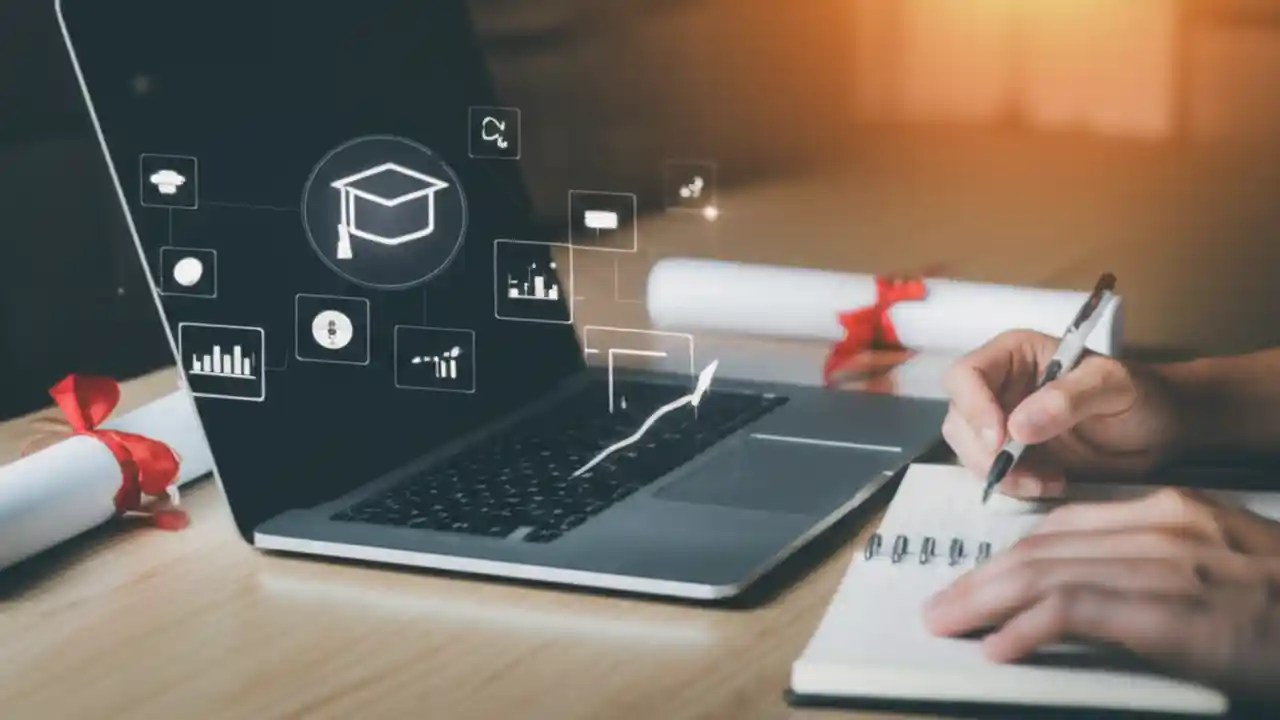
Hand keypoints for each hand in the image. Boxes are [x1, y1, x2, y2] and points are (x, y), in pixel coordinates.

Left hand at [924, 488, 1279, 700]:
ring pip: (1045, 572)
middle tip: (941, 607)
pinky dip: (1027, 629)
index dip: (1010, 556)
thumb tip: (1086, 591)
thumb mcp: (1217, 566)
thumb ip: (1155, 564)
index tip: (976, 580)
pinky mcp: (1171, 608)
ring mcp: (1165, 564)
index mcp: (1169, 510)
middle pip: (1043, 547)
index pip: (1064, 527)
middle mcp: (1159, 526)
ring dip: (985, 603)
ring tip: (948, 625)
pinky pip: (1074, 610)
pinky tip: (998, 650)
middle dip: (981, 579)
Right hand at [943, 330, 1182, 497]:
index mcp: (1014, 355)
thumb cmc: (1141, 396)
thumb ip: (1070, 398)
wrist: (1159, 433)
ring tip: (1046, 482)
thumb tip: (1017, 427)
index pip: (966, 375)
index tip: (1000, 442)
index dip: (973, 407)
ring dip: (1000, 473)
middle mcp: (998, 386)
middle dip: (984, 452)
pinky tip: (1050, 485)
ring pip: (968, 450)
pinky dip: (1014, 486)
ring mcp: (1000, 422)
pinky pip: (991, 473)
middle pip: (959, 418)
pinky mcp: (1010, 456)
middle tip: (1025, 475)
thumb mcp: (1115, 387)